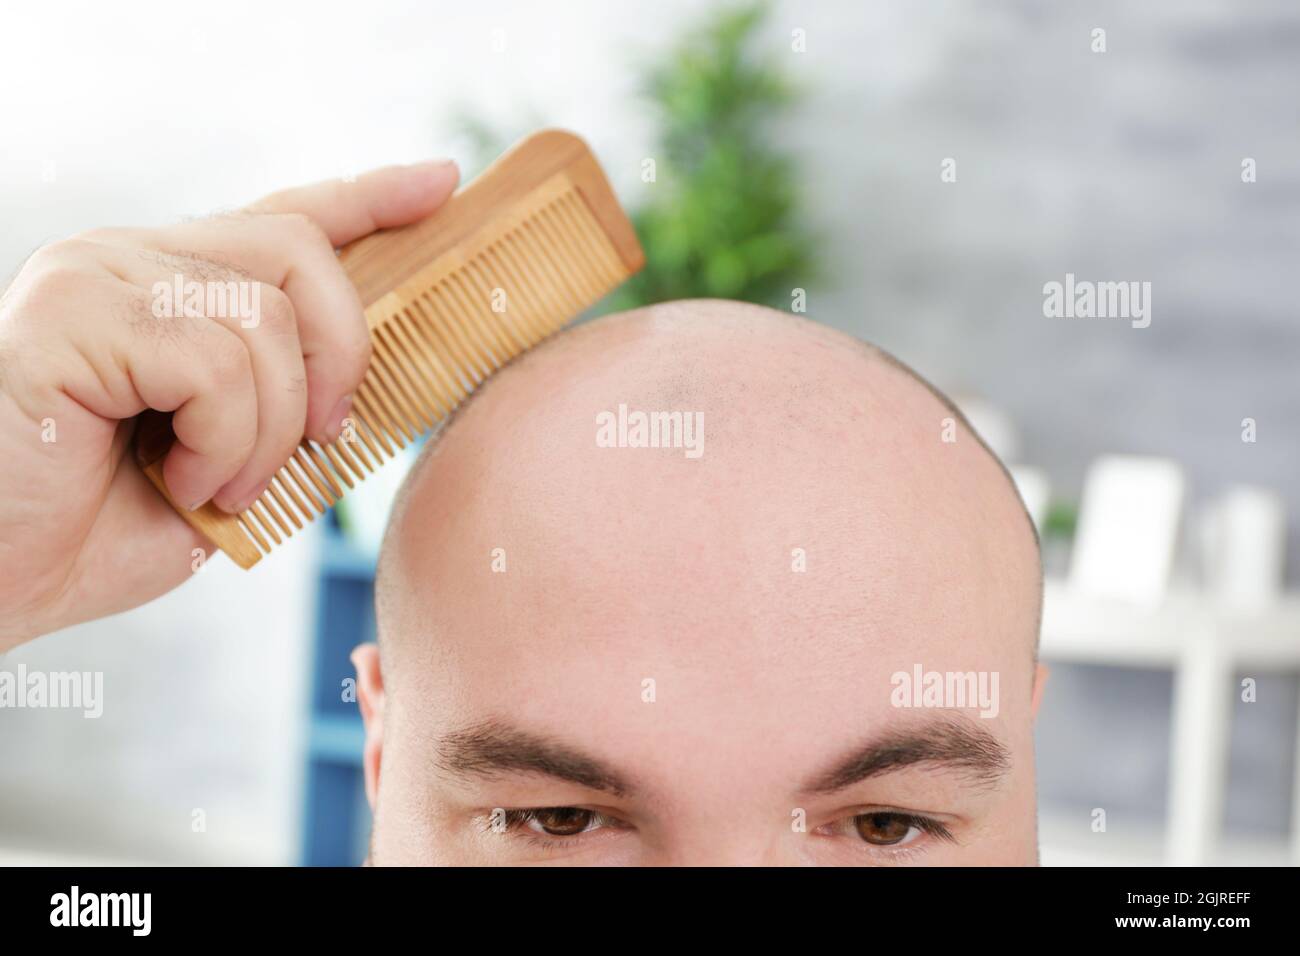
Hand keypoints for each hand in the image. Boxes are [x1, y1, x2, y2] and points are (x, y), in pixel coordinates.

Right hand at [0, 160, 458, 648]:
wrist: (2, 582)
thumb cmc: (100, 527)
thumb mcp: (229, 461)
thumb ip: (285, 405)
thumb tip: (360, 391)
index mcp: (172, 285)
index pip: (285, 217)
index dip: (369, 199)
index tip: (440, 183)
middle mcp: (131, 257)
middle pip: (298, 252)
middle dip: (339, 355)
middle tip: (320, 438)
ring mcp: (96, 275)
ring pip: (262, 320)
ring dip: (268, 431)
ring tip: (217, 484)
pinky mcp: (67, 311)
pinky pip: (212, 362)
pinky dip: (222, 441)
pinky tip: (176, 477)